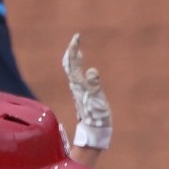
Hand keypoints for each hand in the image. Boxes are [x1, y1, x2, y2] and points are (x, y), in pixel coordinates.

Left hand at [64, 33, 112, 148]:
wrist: (93, 130)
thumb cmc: (97, 116)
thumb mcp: (98, 99)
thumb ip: (94, 84)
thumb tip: (91, 70)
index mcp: (78, 84)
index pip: (72, 62)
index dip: (74, 48)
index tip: (77, 37)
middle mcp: (75, 84)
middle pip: (69, 63)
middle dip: (72, 50)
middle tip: (77, 39)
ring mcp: (77, 88)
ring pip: (71, 68)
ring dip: (74, 57)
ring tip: (77, 49)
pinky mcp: (81, 92)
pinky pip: (76, 74)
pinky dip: (78, 66)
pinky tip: (82, 64)